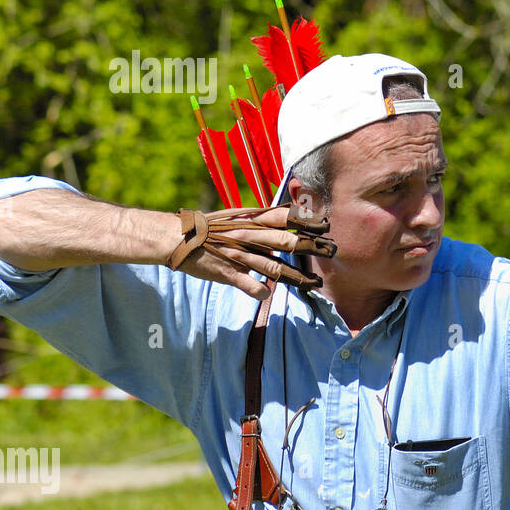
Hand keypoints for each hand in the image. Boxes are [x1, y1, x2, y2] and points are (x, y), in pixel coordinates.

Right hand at [168, 204, 335, 300]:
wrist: (177, 237)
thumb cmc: (212, 228)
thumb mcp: (238, 216)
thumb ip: (262, 219)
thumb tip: (288, 215)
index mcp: (251, 221)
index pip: (284, 217)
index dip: (306, 221)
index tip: (326, 226)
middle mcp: (248, 236)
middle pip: (286, 242)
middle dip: (312, 247)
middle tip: (332, 250)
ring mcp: (238, 255)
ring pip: (273, 267)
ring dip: (297, 277)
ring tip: (315, 283)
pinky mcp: (227, 272)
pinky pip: (248, 284)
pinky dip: (260, 289)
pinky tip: (269, 293)